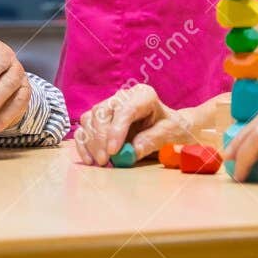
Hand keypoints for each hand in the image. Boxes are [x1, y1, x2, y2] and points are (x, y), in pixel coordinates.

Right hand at [71, 84, 199, 166]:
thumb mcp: (171, 135)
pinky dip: (83, 144)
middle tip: (104, 161)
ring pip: (90, 119)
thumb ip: (153, 140)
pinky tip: (89, 159)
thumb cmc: (173, 130)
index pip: (126, 109)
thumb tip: (133, 150)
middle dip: (100, 138)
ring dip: (91, 142)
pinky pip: (84, 129)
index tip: (113, 151)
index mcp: (143, 95)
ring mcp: (109, 107)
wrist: (170, 130)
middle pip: (103, 112)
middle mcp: (123, 97)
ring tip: (100, 162)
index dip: (116, 130)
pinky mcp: (99, 120)